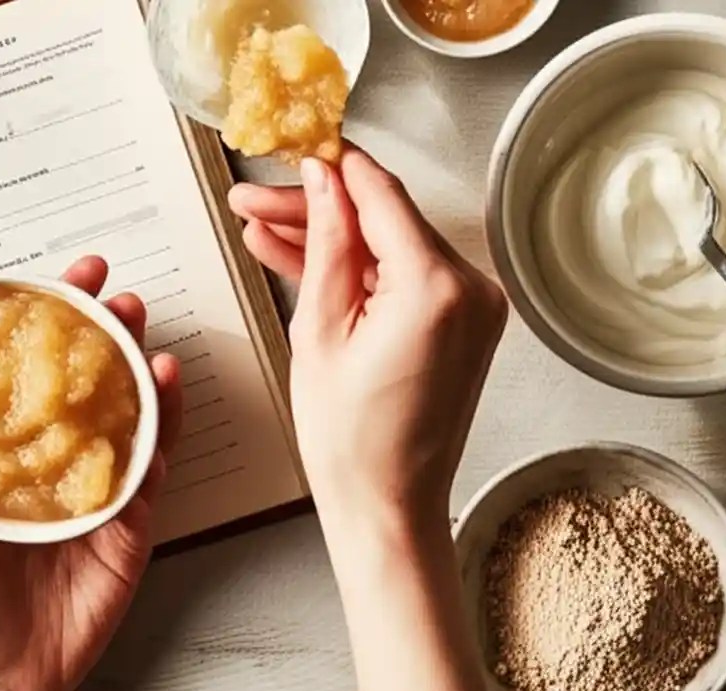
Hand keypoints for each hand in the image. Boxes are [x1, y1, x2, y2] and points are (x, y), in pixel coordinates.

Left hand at [0, 256, 181, 690]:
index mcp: (5, 447)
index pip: (29, 367)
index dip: (45, 318)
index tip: (59, 279)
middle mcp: (53, 457)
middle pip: (87, 377)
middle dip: (101, 326)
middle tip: (109, 292)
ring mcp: (97, 484)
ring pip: (127, 407)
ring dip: (137, 359)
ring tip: (139, 322)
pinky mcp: (132, 516)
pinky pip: (155, 458)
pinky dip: (166, 417)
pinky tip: (164, 384)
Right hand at [230, 150, 503, 690]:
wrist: (386, 504)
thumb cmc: (352, 442)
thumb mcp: (319, 330)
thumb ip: (326, 243)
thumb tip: (322, 184)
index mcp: (437, 287)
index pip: (379, 194)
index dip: (327, 167)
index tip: (290, 151)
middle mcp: (469, 290)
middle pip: (383, 217)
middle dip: (315, 206)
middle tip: (254, 200)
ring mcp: (471, 308)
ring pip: (389, 246)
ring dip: (331, 237)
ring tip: (261, 227)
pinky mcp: (462, 324)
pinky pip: (403, 278)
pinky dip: (360, 271)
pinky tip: (303, 257)